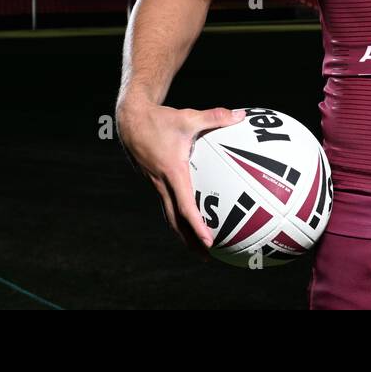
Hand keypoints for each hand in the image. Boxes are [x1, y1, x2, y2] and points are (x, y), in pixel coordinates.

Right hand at [116, 103, 246, 255]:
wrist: (130, 119)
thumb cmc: (160, 118)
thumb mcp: (189, 117)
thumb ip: (215, 117)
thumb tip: (240, 115)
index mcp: (172, 172)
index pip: (185, 206)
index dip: (196, 225)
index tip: (209, 241)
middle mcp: (162, 182)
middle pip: (175, 220)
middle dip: (189, 240)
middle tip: (206, 256)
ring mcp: (156, 183)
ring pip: (169, 214)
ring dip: (182, 231)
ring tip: (197, 246)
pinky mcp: (155, 179)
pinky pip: (167, 202)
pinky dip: (177, 214)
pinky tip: (189, 215)